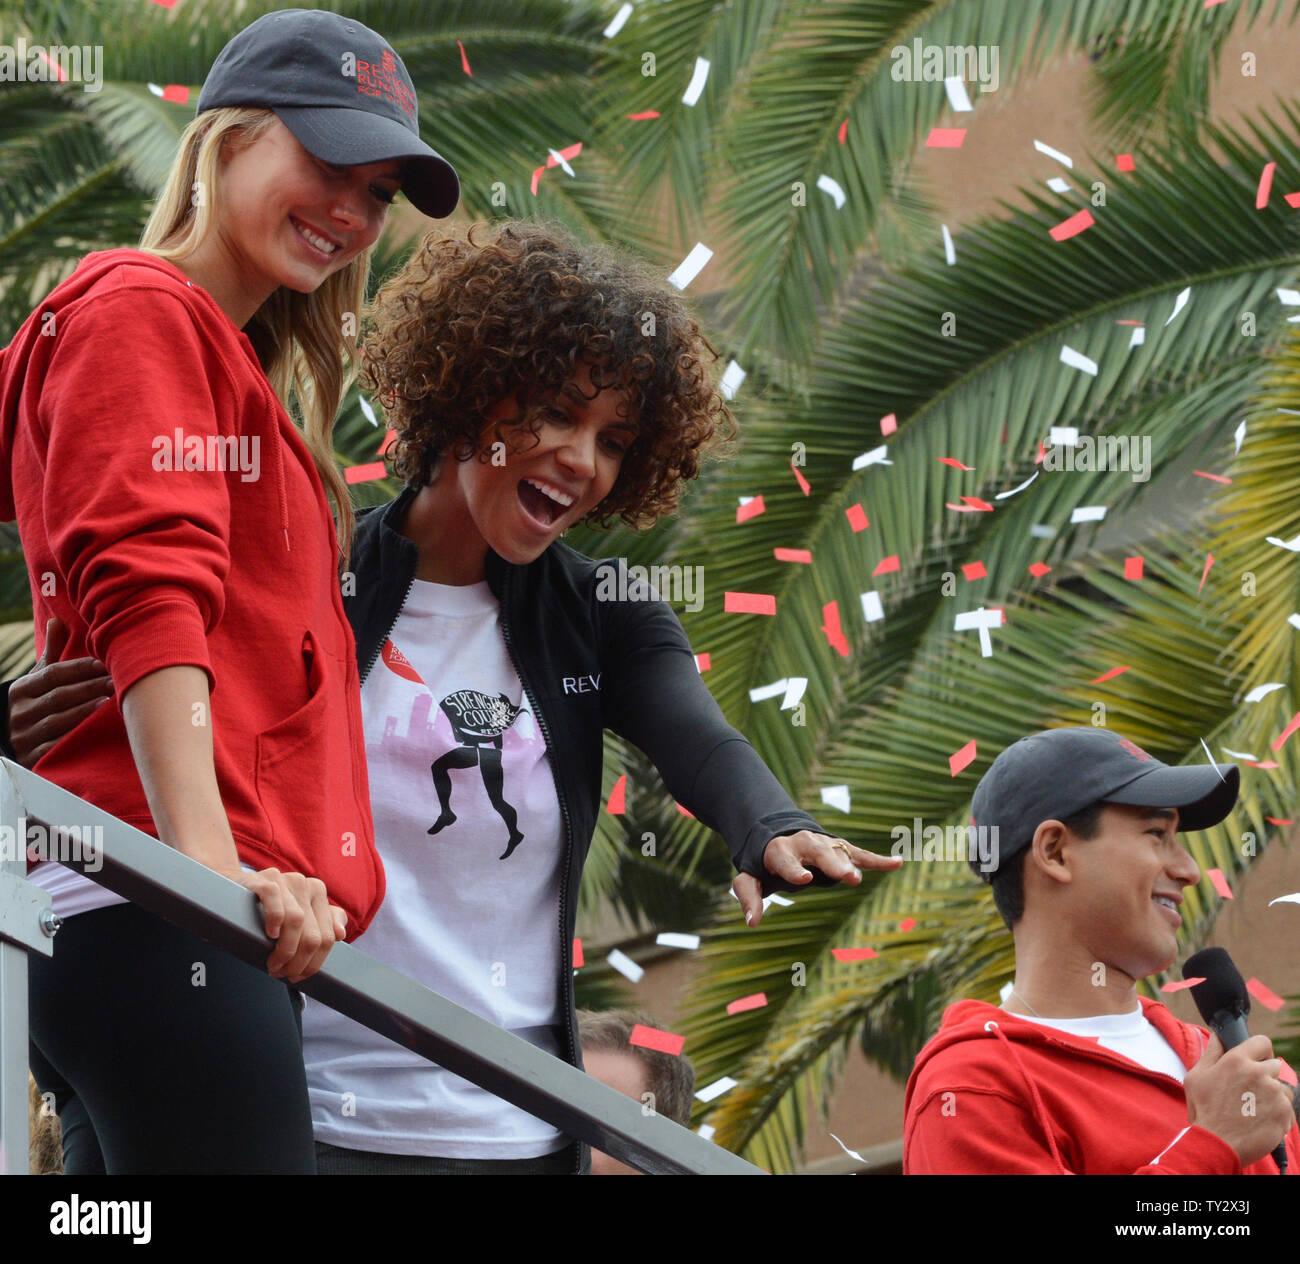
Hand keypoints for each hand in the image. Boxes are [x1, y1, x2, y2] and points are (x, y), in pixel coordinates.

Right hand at [7, 617, 112, 765]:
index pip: (51, 675)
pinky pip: (55, 747)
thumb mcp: (37, 680)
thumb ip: (51, 654)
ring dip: (85, 711)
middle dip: (88, 688)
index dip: (78, 669)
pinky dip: (75, 737)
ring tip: (110, 701)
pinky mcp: (31, 759)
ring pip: (58, 721)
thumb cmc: (36, 704)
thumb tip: (57, 621)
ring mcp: (23, 737)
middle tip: (116, 681)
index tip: (102, 664)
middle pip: (58, 697)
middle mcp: (19, 712)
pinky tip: (94, 729)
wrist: (11, 741)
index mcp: (21, 690)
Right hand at [229, 867, 348, 981]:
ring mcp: (285, 880)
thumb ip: (324, 922)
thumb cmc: (269, 908)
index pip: (327, 936)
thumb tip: (340, 934)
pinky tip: (270, 935)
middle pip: (312, 935)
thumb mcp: (299, 914)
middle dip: (298, 962)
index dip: (314, 962)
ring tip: (273, 965)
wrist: (236, 890)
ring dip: (285, 951)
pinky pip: (274, 900)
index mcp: (318, 892)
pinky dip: (275, 920)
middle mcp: (305, 884)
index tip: (298, 976)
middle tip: (282, 974)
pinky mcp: (263, 880)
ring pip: (296, 921)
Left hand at [734, 832, 902, 926]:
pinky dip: (878, 860)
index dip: (794, 869)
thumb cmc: (764, 864)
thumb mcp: (749, 877)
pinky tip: (897, 863)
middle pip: (818, 852)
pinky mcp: (839, 848)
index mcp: (780, 851)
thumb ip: (749, 897)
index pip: (786, 860)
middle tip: (848, 878)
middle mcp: (803, 843)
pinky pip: (859, 854)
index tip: (805, 878)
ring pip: (837, 851)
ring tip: (859, 878)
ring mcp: (822, 844)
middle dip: (833, 864)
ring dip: (850, 863)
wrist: (778, 833)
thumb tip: (752, 923)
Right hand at [1184, 1032, 1296, 1166]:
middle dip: (1265, 1075)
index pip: (1262, 1042)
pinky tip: (1261, 1121)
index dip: (1260, 1051)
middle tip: (1251, 1091)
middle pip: (1275, 1065)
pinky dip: (1278, 1115)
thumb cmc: (1204, 1110)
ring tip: (1255, 1109)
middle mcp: (1259, 1073)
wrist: (1217, 1144)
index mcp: (1237, 1060)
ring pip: (1283, 1089)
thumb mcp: (1196, 1076)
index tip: (1256, 1061)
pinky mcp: (1285, 1114)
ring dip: (1273, 1096)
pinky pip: (1288, 1109)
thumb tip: (1220, 1035)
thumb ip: (1212, 1052)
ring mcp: (1274, 1094)